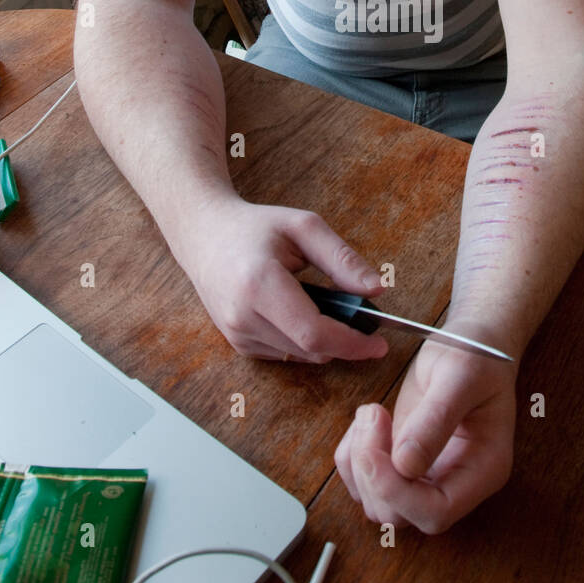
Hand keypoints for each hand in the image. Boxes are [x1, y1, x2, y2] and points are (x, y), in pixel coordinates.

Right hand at [173, 192, 389, 363]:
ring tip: (331, 307)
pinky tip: (304, 313)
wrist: (204, 234)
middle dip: (345, 341)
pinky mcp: (237, 343)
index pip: (315, 332)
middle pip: (311, 349)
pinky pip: (284, 354)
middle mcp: (243, 316)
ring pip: (300, 355)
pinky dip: (303, 341)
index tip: (379, 344)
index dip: (352, 343)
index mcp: (259, 284)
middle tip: (365, 320)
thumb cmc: (254, 227)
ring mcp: (237, 334)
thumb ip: (342, 259)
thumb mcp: (304, 227)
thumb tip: (376, 290)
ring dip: (325, 341)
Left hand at [334, 338, 516, 532]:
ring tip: (371, 414)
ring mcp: (426, 478)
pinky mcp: (401, 465)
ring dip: (359, 464)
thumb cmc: (476, 354)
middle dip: (374, 472)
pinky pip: (364, 483)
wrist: (470, 342)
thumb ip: (436, 418)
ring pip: (378, 504)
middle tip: (373, 416)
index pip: (437, 512)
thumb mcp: (460, 376)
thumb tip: (404, 464)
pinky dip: (351, 458)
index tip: (380, 448)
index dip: (399, 492)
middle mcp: (455, 483)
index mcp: (483, 470)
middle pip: (401, 515)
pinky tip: (365, 422)